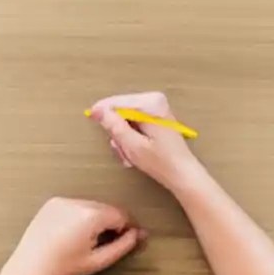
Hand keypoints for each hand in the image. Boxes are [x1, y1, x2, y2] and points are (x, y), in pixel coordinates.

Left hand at [0, 198, 144, 274]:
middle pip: (106, 208)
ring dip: (95, 218)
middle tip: (106, 242)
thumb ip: (122, 246)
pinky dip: (79, 215)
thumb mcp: (98, 261)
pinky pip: (75, 205)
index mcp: (90, 215)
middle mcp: (77, 203)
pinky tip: (72, 233)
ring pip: (91, 206)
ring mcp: (63, 200)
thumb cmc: (61, 267)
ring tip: (86, 240)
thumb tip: (136, 235)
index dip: (127, 228)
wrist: (30, 268)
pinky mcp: (52, 203)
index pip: (121, 215)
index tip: (128, 237)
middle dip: (110, 223)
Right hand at [89, 91, 204, 193]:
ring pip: (125, 119)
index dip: (102, 112)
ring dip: (123, 138)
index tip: (90, 118)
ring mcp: (156, 108)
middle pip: (121, 111)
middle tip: (120, 150)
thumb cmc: (162, 162)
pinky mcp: (155, 117)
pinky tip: (135, 152)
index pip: (117, 102)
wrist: (183, 174)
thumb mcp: (133, 146)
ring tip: (129, 155)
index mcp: (151, 103)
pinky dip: (130, 138)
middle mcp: (154, 100)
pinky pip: (134, 123)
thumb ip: (114, 126)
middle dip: (117, 131)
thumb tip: (98, 111)